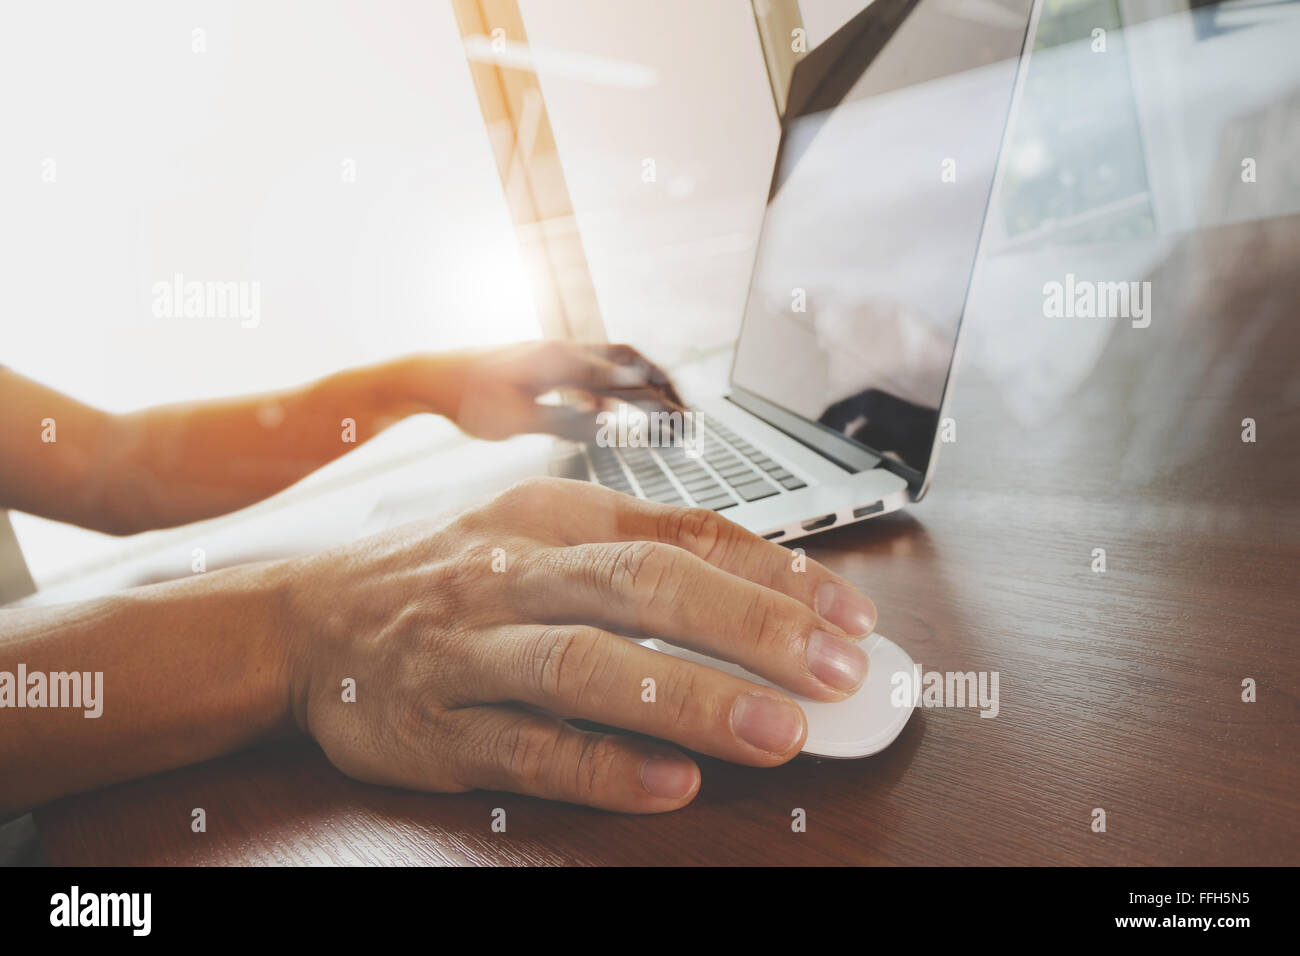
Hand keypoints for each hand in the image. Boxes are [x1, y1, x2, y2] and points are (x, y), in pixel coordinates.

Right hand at [283, 478, 878, 812]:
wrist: (305, 621)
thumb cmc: (445, 577)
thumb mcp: (531, 533)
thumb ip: (636, 556)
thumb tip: (765, 598)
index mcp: (549, 518)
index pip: (681, 532)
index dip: (773, 572)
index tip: (847, 614)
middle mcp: (511, 573)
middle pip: (643, 586)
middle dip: (750, 627)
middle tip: (836, 670)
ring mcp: (470, 651)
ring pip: (588, 666)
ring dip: (689, 698)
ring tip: (777, 732)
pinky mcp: (437, 729)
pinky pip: (528, 748)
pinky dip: (603, 767)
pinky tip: (671, 784)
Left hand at [415, 340, 684, 441]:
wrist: (430, 376)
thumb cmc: (467, 399)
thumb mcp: (519, 420)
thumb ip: (568, 422)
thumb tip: (611, 426)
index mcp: (561, 362)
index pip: (624, 381)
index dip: (657, 403)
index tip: (681, 422)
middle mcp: (563, 350)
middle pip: (629, 361)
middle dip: (662, 386)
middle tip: (686, 413)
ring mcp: (555, 353)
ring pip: (613, 360)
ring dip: (642, 382)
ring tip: (663, 407)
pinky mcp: (545, 362)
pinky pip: (592, 369)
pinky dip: (612, 387)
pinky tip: (610, 412)